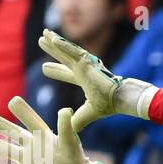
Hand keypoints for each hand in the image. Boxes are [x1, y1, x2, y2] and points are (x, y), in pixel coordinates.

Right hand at [0, 96, 126, 163]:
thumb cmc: (76, 157)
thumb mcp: (70, 141)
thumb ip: (66, 126)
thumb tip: (65, 110)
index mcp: (43, 135)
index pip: (29, 119)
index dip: (21, 109)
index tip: (13, 101)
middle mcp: (33, 145)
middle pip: (13, 132)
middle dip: (1, 125)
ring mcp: (29, 159)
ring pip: (7, 150)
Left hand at [38, 29, 152, 131]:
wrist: (120, 99)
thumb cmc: (110, 104)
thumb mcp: (89, 113)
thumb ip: (78, 120)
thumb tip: (71, 129)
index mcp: (85, 80)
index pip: (67, 74)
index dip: (57, 71)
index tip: (44, 68)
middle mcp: (84, 70)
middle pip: (65, 57)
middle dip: (53, 50)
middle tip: (42, 40)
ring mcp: (86, 64)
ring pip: (66, 50)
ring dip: (54, 42)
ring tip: (44, 34)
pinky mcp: (88, 62)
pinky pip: (73, 51)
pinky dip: (63, 46)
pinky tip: (52, 39)